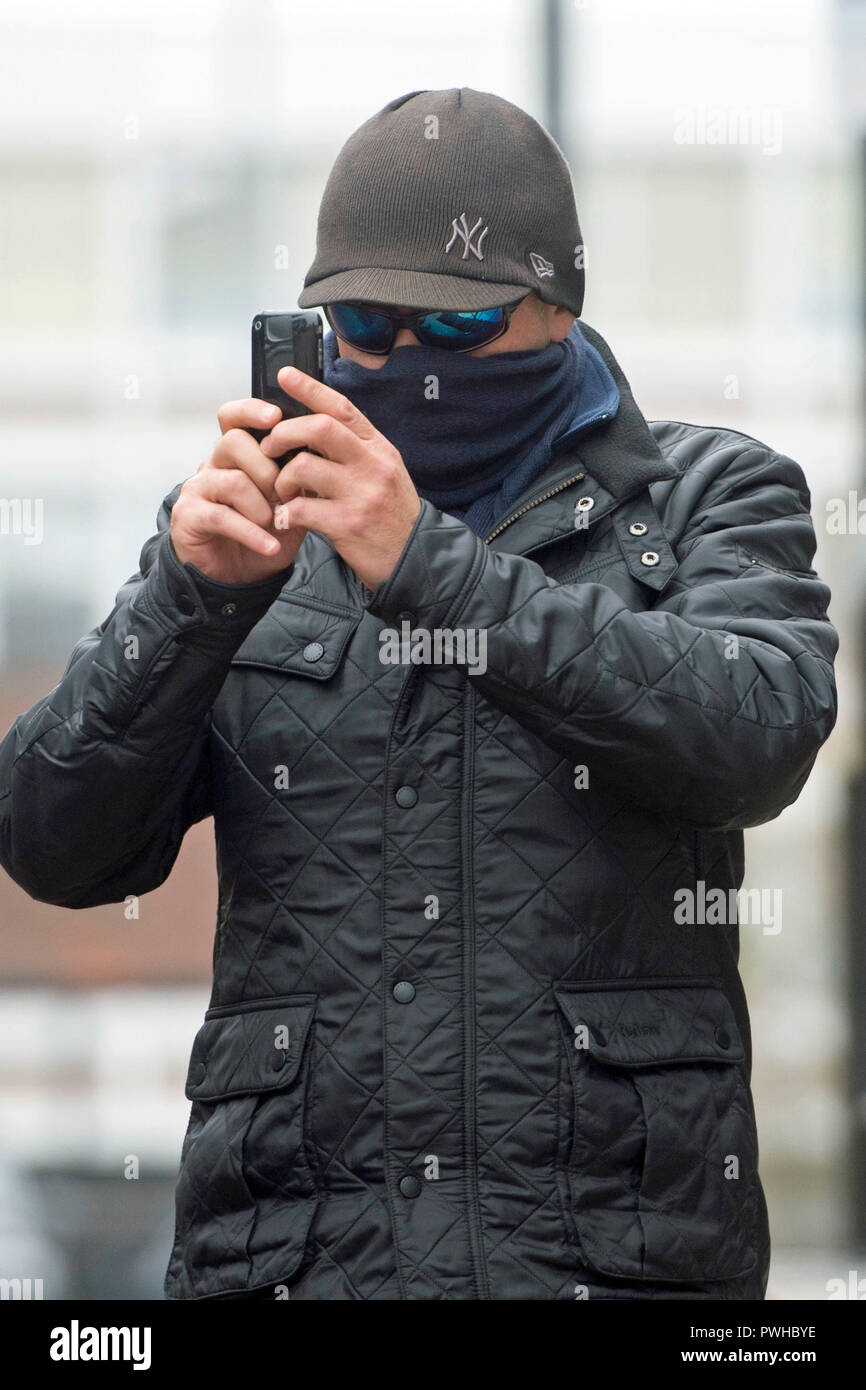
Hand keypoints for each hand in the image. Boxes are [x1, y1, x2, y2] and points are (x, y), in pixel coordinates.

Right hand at [170, 397, 308, 583]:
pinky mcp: (189, 515)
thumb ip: (299, 479)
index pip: (234, 417)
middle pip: (234, 442)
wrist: (239, 578)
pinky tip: (269, 545)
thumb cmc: (264, 535)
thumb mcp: (291, 505)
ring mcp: (198, 488)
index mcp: (237, 455)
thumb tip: (315, 456)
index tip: (276, 416)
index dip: (251, 411)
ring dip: (261, 507)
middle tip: (283, 498)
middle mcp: (214, 465)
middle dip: (267, 470)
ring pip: (232, 480)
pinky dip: (252, 533)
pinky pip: (222, 516)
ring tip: (274, 524)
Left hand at [260, 366, 420, 589]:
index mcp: (379, 448)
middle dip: (283, 433)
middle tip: (268, 448)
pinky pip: (301, 509)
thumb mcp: (384, 473)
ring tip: (282, 493)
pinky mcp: (347, 525)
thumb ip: (355, 450)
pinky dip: (285, 513)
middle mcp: (372, 466)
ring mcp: (361, 495)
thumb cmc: (391, 515)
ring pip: (303, 467)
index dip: (310, 388)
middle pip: (319, 428)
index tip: (284, 375)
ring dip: (281, 479)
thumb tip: (314, 426)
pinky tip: (286, 519)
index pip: (342, 408)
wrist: (414, 559)